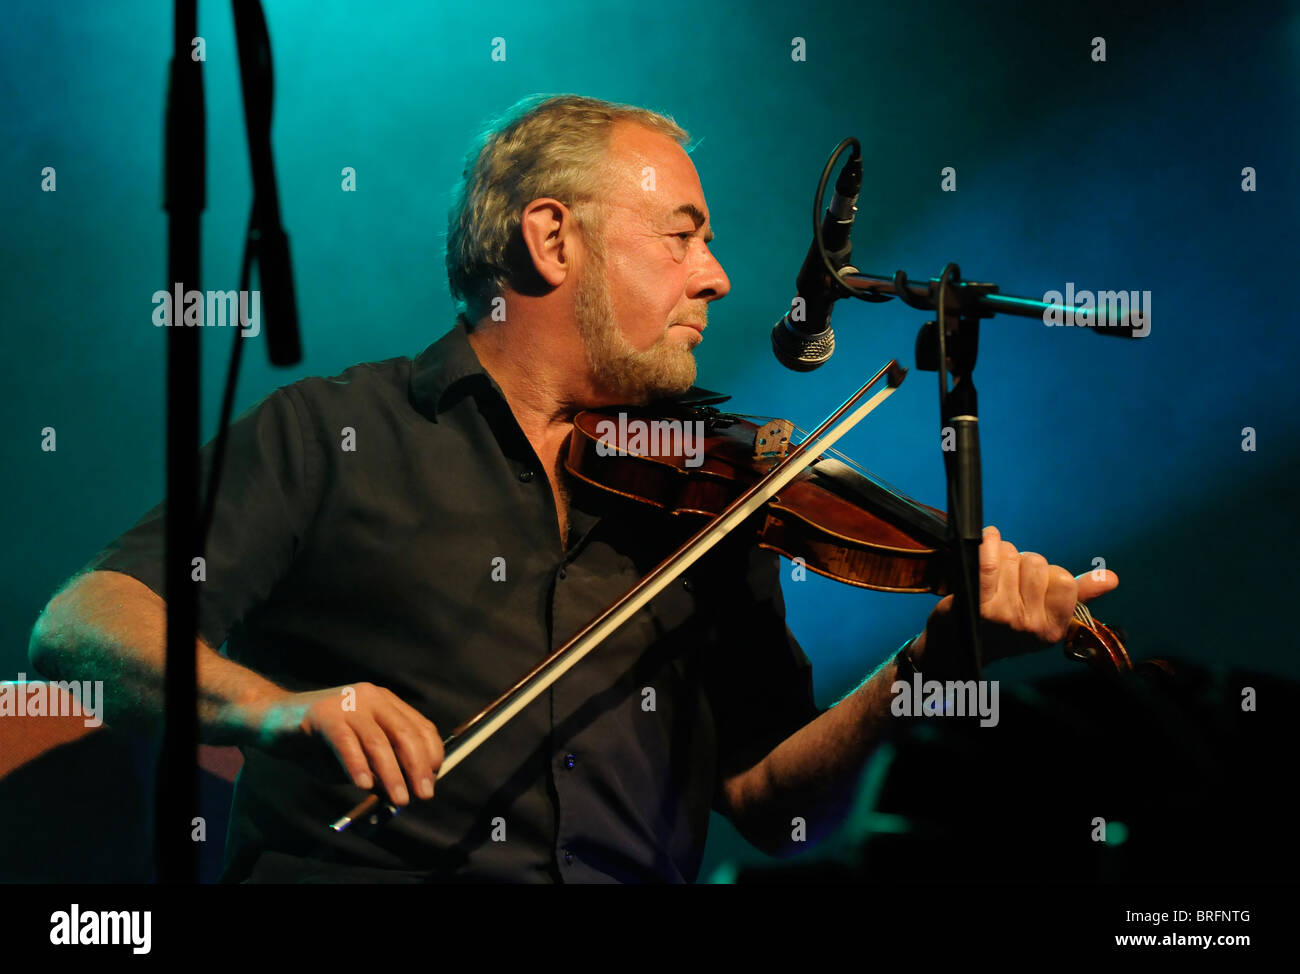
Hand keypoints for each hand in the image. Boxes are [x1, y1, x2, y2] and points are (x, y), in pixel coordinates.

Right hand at [239, 683, 443, 805]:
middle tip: (422, 795)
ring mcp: (348, 704)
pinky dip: (357, 765)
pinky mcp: (324, 715)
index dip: (431, 755)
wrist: (272, 718)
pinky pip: (346, 743)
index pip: (420, 727)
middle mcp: (372, 698)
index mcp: (386, 703)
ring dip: (392, 773)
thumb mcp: (356, 755)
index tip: (433, 780)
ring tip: (399, 798)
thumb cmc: (318, 742)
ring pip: (378, 741)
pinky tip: (364, 785)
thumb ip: (378, 767)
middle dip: (418, 767)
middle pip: (405, 733)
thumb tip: (402, 790)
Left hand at [919, 525, 1119, 667]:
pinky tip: (989, 538)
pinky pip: (989, 563)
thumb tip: (1112, 578)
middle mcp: (1032, 626)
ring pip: (1013, 557)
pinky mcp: (979, 605)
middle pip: (1037, 563)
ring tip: (994, 575)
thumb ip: (1079, 595)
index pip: (1065, 579)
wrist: (958, 648)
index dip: (1048, 573)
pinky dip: (990, 544)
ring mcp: (1006, 616)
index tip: (1034, 583)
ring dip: (1003, 555)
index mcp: (1055, 629)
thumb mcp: (1045, 616)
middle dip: (1023, 562)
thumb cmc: (1004, 627)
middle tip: (1009, 580)